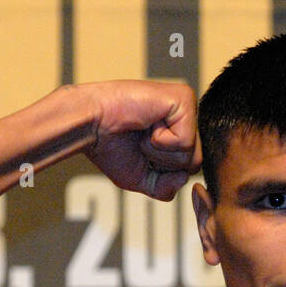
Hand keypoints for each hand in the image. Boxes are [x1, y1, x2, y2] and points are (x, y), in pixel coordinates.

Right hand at [83, 80, 200, 200]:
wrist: (91, 125)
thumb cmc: (111, 148)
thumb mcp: (142, 179)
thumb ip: (166, 188)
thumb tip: (184, 177)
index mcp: (178, 133)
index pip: (189, 169)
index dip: (163, 172)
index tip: (140, 153)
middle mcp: (186, 118)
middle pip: (194, 163)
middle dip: (164, 164)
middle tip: (141, 142)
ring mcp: (187, 106)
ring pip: (191, 154)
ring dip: (160, 152)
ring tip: (143, 131)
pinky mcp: (184, 98)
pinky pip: (186, 141)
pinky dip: (161, 141)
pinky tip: (148, 123)